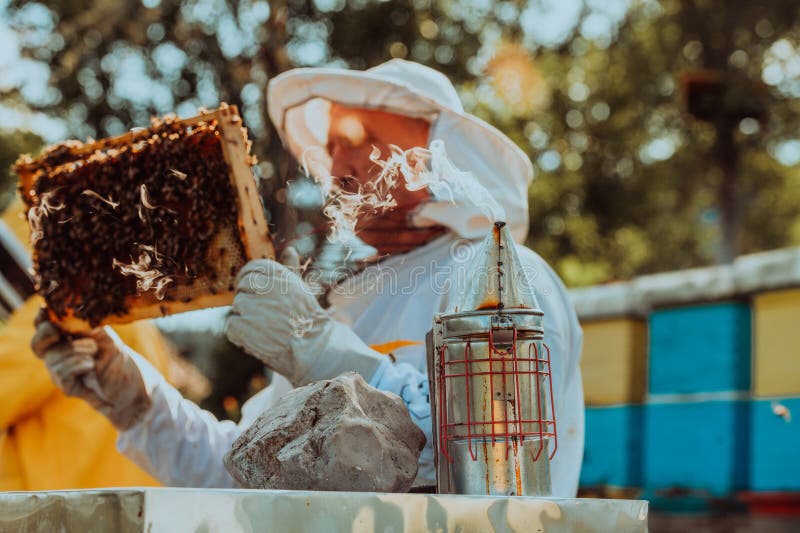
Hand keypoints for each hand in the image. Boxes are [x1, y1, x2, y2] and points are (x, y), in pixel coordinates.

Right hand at [31, 310, 150, 429]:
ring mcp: (60, 372)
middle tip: (61, 332)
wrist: (130, 381)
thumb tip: (72, 317)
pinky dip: (77, 365)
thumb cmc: (115, 355)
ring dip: (74, 351)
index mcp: (63, 339)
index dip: (40, 321)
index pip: (42, 328)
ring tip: (93, 350)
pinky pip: (62, 375)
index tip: (45, 313)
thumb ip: (86, 325)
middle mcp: (57, 356)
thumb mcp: (103, 334)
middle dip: (47, 335)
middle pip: (37, 345)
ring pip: (52, 359)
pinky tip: (91, 364)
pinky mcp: (69, 387)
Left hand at [225, 258, 385, 386]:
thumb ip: (290, 269)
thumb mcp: (301, 289)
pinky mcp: (243, 327)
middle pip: (243, 287)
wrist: (315, 350)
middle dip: (249, 299)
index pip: (253, 268)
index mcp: (280, 275)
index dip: (250, 279)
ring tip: (265, 328)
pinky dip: (241, 334)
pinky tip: (259, 339)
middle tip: (262, 314)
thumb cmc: (309, 320)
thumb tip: (290, 250)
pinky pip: (232, 325)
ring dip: (246, 318)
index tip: (253, 290)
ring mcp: (253, 308)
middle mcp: (266, 288)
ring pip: (237, 306)